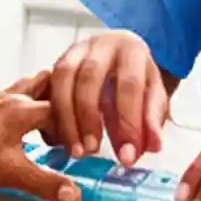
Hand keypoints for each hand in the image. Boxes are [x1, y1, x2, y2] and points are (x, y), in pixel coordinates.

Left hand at [0, 71, 81, 200]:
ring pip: (30, 86)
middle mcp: (11, 99)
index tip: (82, 144)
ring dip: (45, 101)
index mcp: (22, 109)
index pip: (63, 108)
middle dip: (65, 102)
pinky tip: (23, 131)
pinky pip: (14, 98)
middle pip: (49, 83)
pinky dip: (26, 108)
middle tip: (72, 125)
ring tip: (51, 128)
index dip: (77, 127)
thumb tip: (72, 193)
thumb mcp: (12, 174)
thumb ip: (46, 183)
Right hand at [49, 30, 169, 165]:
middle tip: (92, 151)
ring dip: (66, 118)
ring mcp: (76, 50)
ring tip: (75, 150)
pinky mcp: (58, 61)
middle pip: (90, 77)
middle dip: (88, 117)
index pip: (130, 85)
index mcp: (132, 51)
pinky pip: (47, 86)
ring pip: (62, 79)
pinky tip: (61, 139)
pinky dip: (52, 114)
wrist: (118, 53)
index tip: (126, 155)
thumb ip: (152, 119)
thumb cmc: (136, 76)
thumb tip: (153, 145)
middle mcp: (102, 45)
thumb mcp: (153, 95)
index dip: (128, 122)